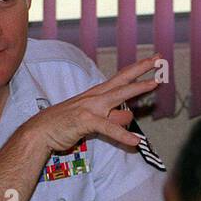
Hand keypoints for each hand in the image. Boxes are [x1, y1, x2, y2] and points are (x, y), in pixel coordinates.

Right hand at [24, 55, 161, 154]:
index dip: (137, 69)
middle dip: (141, 68)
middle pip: (122, 79)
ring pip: (119, 95)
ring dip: (138, 89)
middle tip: (159, 58)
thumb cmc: (66, 125)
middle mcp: (95, 97)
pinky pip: (108, 128)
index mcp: (97, 95)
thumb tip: (128, 116)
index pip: (120, 79)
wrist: (41, 132)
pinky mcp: (85, 121)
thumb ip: (112, 118)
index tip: (152, 60)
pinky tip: (135, 141)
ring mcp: (90, 107)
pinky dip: (122, 135)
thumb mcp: (93, 121)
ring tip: (156, 84)